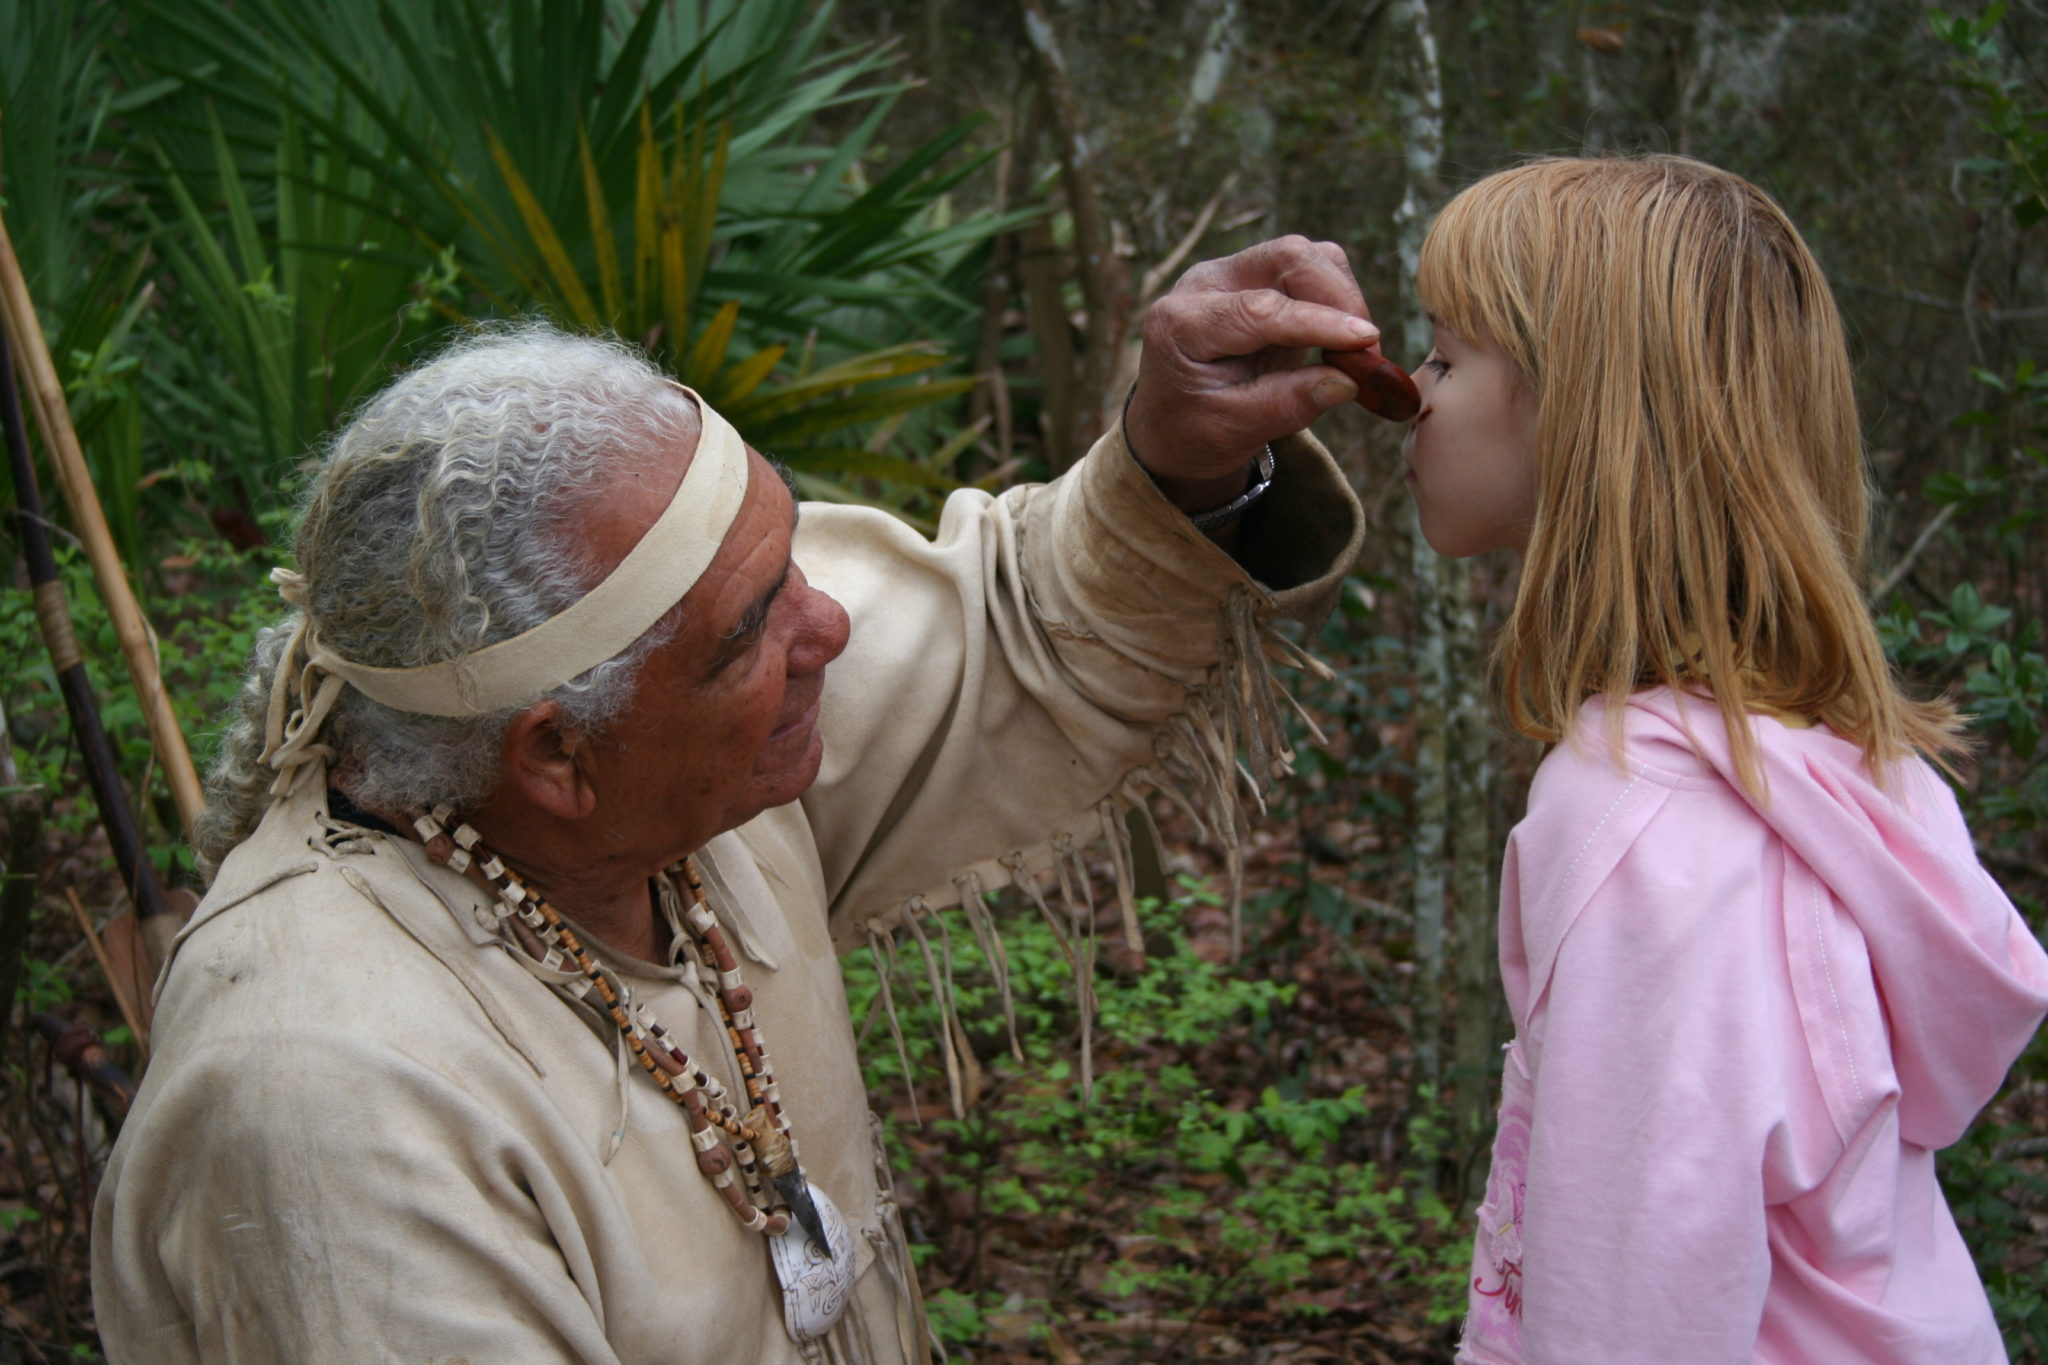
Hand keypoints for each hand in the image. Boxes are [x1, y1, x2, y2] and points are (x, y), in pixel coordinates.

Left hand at [1125, 236, 1378, 507]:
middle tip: (1367, 353)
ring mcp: (1231, 272)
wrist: (1173, 423)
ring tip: (1352, 352)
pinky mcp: (1257, 274)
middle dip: (1338, 297)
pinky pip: (1311, 267)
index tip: (1366, 342)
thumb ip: (1288, 405)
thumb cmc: (1195, 430)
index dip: (1319, 323)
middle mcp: (1204, 284)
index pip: (1259, 309)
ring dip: (1341, 297)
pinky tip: (1340, 339)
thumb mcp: (1233, 431)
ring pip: (1304, 255)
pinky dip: (1337, 298)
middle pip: (1286, 258)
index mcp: (1181, 324)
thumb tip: (1349, 382)